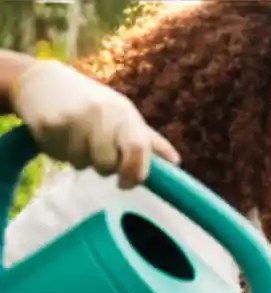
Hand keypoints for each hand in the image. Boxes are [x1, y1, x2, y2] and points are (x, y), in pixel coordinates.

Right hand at [9, 59, 178, 188]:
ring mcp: (73, 117)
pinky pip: (58, 155)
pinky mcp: (48, 124)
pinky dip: (58, 152)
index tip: (127, 183)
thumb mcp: (124, 115)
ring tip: (75, 137)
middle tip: (95, 151)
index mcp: (125, 113)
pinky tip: (58, 133)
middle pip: (107, 164)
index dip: (135, 172)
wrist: (43, 80)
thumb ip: (149, 140)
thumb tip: (176, 162)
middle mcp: (101, 113)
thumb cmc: (92, 102)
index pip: (138, 148)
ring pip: (81, 163)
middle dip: (103, 167)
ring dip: (79, 159)